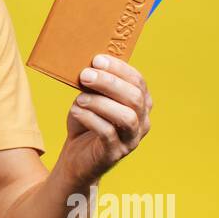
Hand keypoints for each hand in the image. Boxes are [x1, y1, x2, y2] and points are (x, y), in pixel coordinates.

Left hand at [58, 54, 152, 183]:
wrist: (76, 158)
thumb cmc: (86, 123)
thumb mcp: (90, 99)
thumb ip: (94, 85)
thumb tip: (87, 66)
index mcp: (140, 104)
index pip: (138, 81)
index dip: (119, 69)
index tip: (97, 60)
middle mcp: (142, 121)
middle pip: (134, 98)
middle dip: (109, 83)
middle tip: (85, 75)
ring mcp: (131, 139)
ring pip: (127, 117)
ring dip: (101, 102)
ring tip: (80, 98)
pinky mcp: (115, 154)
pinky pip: (108, 133)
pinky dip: (90, 118)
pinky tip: (76, 111)